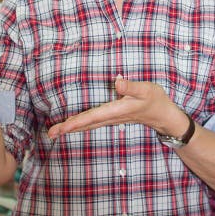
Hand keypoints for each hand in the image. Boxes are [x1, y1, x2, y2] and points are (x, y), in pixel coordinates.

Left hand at [47, 78, 186, 138]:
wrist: (164, 116)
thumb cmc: (155, 100)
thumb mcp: (146, 90)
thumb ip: (131, 87)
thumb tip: (117, 81)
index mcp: (117, 110)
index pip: (92, 117)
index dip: (76, 122)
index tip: (61, 128)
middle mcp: (111, 117)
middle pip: (86, 124)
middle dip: (68, 129)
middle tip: (50, 134)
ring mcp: (112, 119)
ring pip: (88, 125)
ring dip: (72, 127)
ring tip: (56, 131)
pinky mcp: (113, 117)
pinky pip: (93, 123)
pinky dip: (81, 124)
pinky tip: (75, 125)